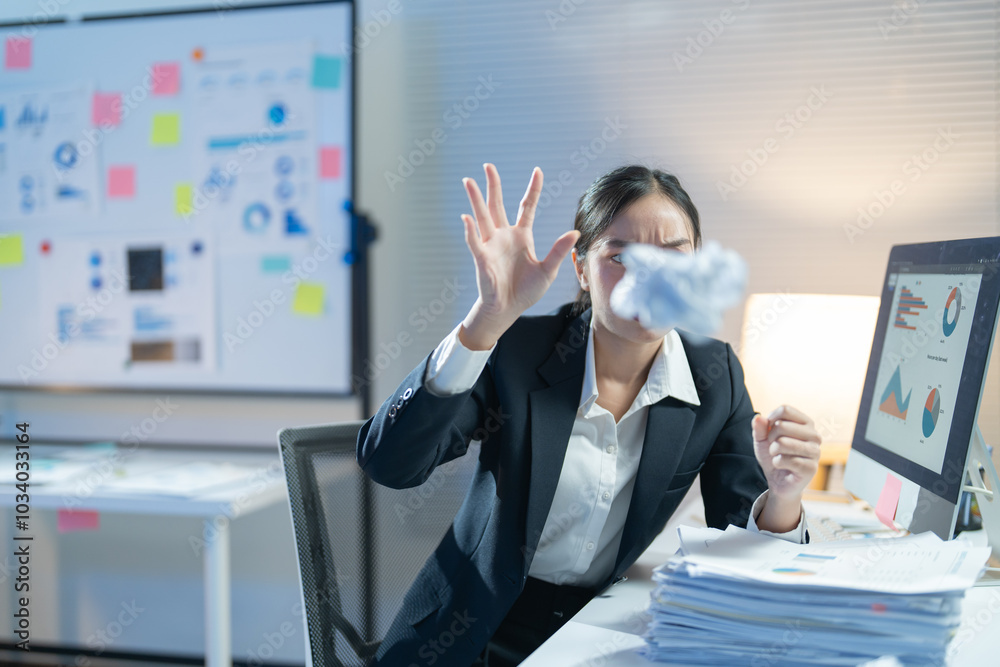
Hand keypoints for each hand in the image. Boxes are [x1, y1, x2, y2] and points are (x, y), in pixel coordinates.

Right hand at [459, 164, 579, 349]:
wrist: (508, 310)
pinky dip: (470, 230)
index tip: (538, 170)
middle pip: (497, 205)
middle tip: (488, 166)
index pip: (526, 206)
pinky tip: (467, 217)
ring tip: (468, 181)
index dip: (533, 189)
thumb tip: (575, 232)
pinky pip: (475, 242)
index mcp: (522, 236)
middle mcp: (504, 236)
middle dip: (493, 185)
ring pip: (482, 217)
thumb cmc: (526, 291)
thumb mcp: (547, 270)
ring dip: (475, 199)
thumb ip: (558, 251)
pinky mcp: (482, 258)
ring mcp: (491, 245)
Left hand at [752, 405, 820, 500]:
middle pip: (781, 425)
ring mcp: (815, 451)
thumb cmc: (774, 455)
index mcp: (806, 423)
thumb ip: (759, 427)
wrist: (778, 480)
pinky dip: (776, 463)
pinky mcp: (811, 468)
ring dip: (773, 451)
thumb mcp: (762, 439)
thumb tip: (759, 418)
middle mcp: (814, 435)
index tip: (770, 431)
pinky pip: (784, 460)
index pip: (785, 410)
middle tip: (774, 447)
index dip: (770, 419)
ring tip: (778, 455)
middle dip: (770, 437)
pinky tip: (782, 466)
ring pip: (782, 443)